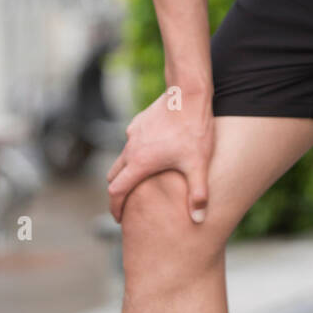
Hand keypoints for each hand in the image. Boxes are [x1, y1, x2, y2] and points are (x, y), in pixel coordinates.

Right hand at [106, 88, 214, 224]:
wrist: (188, 93)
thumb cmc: (194, 129)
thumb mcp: (198, 164)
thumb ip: (198, 194)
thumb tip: (199, 220)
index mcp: (140, 162)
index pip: (117, 191)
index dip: (116, 208)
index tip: (120, 220)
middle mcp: (131, 147)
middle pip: (114, 176)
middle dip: (118, 192)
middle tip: (127, 205)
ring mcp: (134, 132)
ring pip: (122, 157)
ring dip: (126, 171)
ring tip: (140, 181)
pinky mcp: (140, 121)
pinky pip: (132, 141)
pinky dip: (135, 153)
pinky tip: (153, 154)